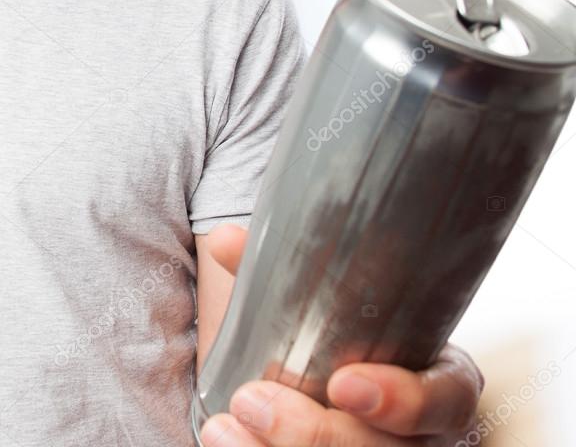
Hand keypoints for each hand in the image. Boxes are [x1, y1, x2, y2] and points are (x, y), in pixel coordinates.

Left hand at [199, 224, 485, 445]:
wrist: (342, 380)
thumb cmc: (348, 337)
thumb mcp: (336, 305)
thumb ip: (284, 273)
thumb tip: (226, 239)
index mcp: (437, 381)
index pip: (443, 399)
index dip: (401, 400)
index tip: (342, 383)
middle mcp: (425, 438)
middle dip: (315, 433)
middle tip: (251, 401)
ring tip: (223, 428)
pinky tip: (229, 444)